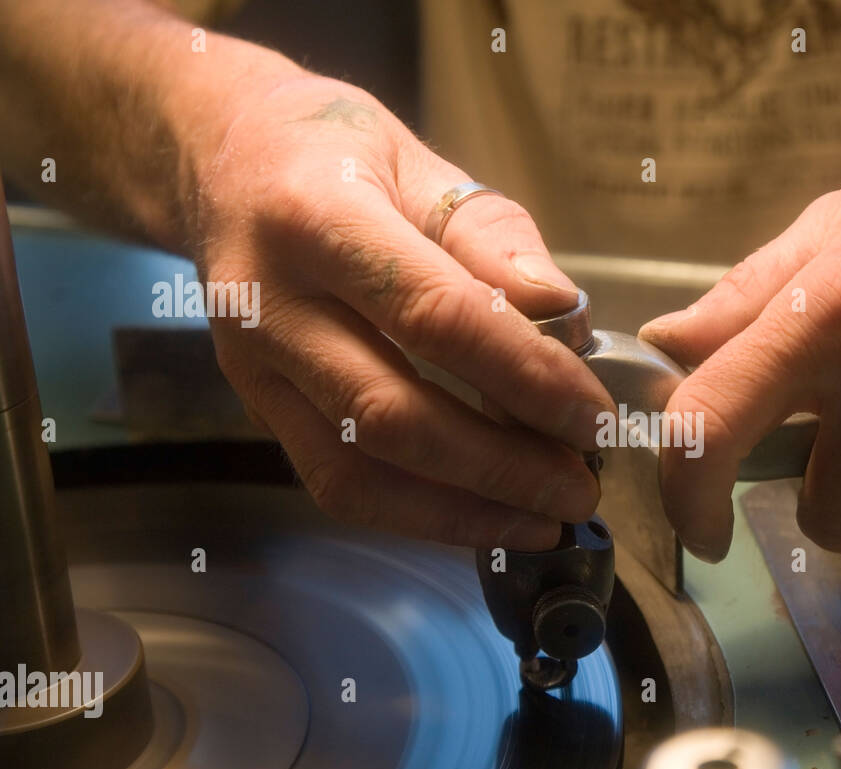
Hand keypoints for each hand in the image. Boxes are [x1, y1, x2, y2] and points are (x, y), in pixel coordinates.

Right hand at [191, 76, 612, 549]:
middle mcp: (269, 303)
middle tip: (580, 486)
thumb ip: (492, 236)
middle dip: (502, 467)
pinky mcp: (257, 410)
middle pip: (391, 415)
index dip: (525, 376)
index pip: (435, 315)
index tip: (595, 414)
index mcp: (316, 218)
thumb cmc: (335, 154)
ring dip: (462, 512)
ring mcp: (253, 368)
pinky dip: (420, 515)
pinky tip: (485, 514)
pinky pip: (338, 485)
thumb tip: (565, 313)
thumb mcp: (421, 161)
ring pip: (357, 473)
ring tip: (544, 518)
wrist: (221, 161)